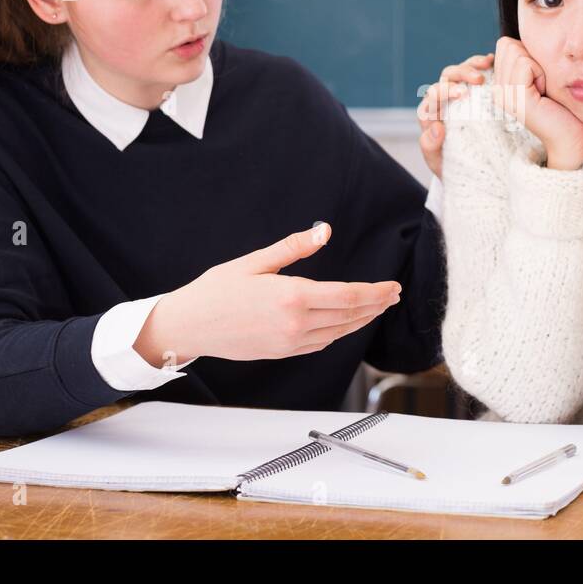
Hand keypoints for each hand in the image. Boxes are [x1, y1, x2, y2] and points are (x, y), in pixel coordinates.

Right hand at [134, 223, 401, 364]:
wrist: (189, 326)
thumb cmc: (216, 290)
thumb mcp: (255, 262)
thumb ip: (294, 247)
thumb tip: (324, 231)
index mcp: (292, 296)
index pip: (349, 296)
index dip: (376, 292)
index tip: (393, 287)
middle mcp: (296, 324)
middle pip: (350, 316)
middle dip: (376, 305)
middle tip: (394, 295)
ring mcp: (290, 342)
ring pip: (339, 333)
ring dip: (362, 320)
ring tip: (377, 308)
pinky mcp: (283, 352)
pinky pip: (321, 344)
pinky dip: (340, 333)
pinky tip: (346, 324)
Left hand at [417, 51, 495, 178]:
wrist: (467, 170)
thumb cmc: (449, 165)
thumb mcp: (437, 162)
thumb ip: (430, 146)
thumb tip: (437, 127)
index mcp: (431, 112)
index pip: (434, 94)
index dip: (446, 90)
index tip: (463, 94)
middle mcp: (443, 98)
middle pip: (447, 76)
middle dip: (462, 73)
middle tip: (478, 79)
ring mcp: (459, 92)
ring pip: (461, 70)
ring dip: (473, 64)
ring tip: (488, 62)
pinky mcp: (475, 91)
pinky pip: (477, 73)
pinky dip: (485, 65)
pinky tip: (494, 62)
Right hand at [491, 36, 582, 169]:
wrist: (573, 138)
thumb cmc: (565, 107)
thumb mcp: (543, 76)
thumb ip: (530, 58)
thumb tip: (525, 36)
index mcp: (502, 84)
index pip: (505, 44)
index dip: (529, 53)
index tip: (541, 78)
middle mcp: (498, 90)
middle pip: (508, 45)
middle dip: (532, 57)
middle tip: (544, 83)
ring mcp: (504, 96)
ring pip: (516, 52)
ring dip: (539, 65)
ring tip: (545, 89)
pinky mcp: (516, 99)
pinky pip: (524, 64)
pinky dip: (541, 72)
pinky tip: (546, 92)